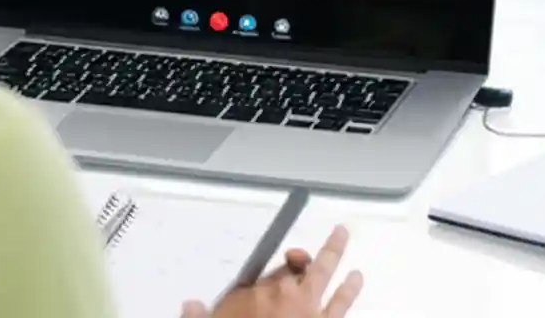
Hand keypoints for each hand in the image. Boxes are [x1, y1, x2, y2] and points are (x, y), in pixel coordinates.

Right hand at [180, 225, 363, 317]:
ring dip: (341, 269)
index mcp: (256, 295)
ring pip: (330, 283)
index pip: (271, 275)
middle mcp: (287, 296)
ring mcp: (310, 312)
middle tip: (339, 235)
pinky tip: (355, 281)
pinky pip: (340, 308)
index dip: (278, 270)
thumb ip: (198, 317)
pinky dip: (349, 294)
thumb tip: (188, 305)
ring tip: (352, 260)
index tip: (282, 268)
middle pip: (306, 268)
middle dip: (321, 252)